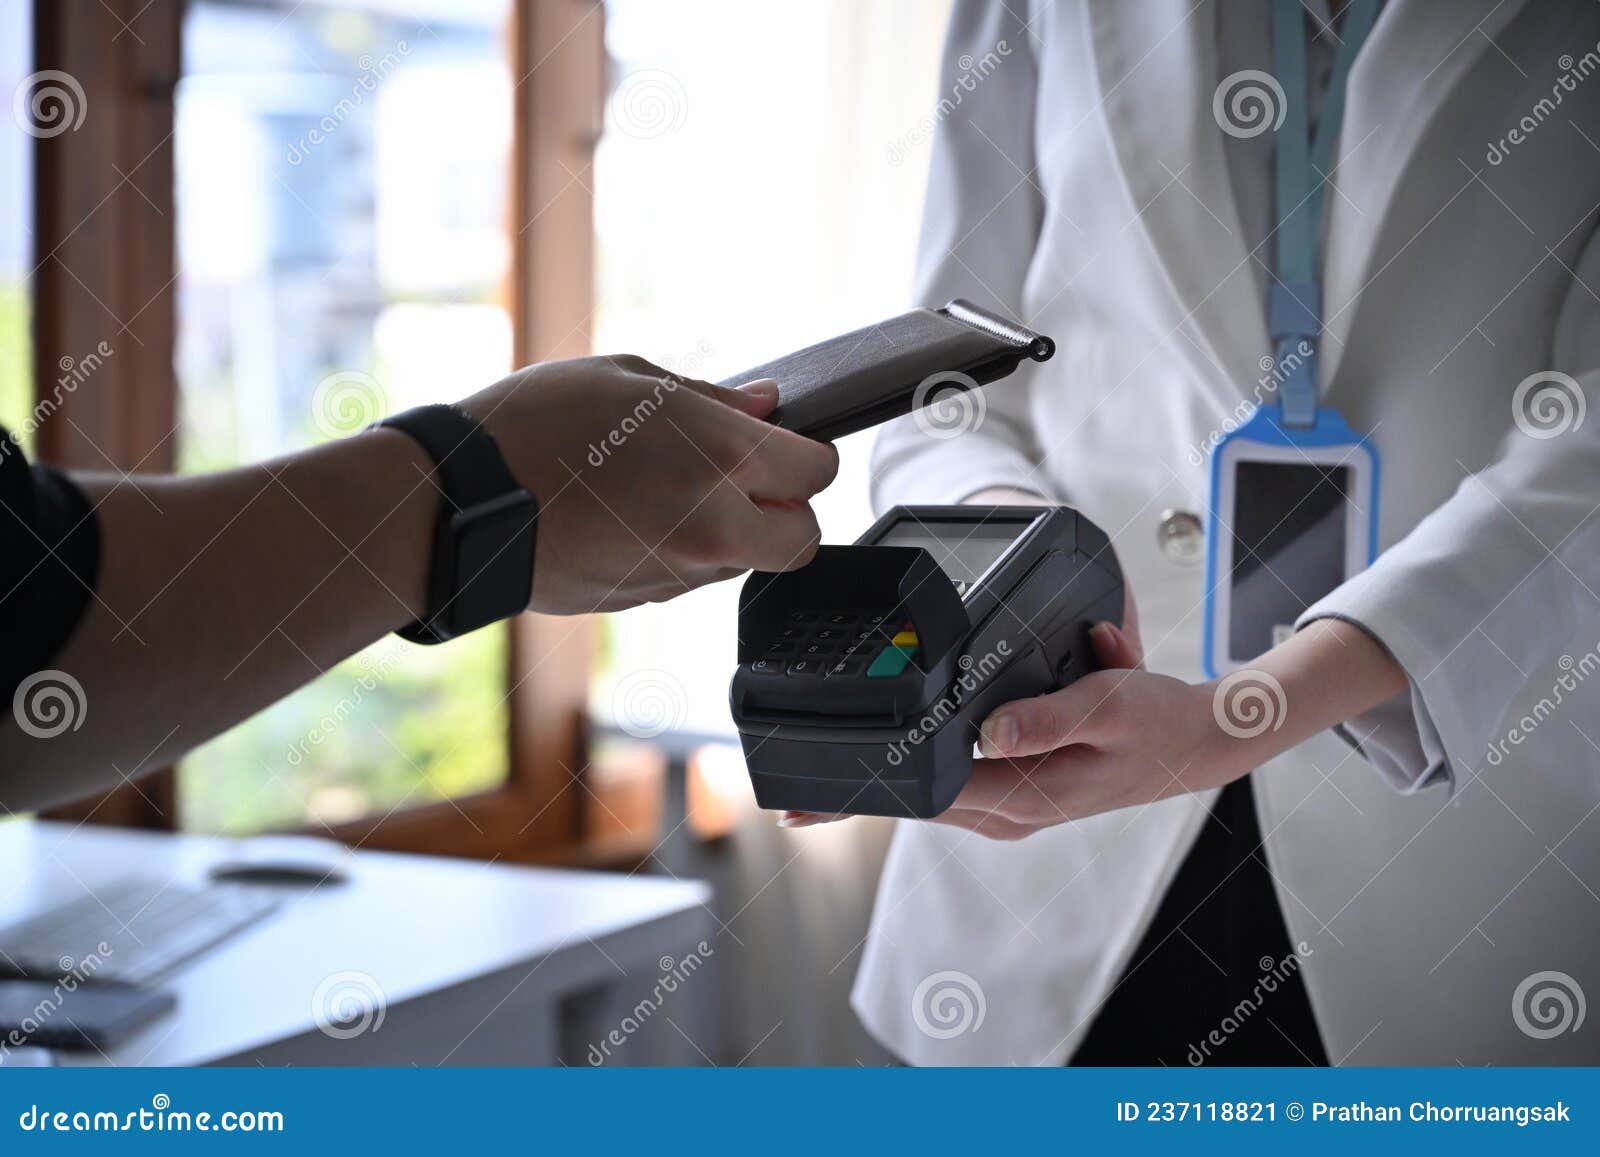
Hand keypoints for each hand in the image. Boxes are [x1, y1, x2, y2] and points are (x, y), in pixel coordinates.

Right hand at [460, 355, 838, 613]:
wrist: (456, 504)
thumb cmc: (531, 426)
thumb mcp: (626, 379)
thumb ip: (710, 399)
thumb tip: (765, 407)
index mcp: (718, 456)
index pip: (817, 470)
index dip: (809, 456)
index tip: (790, 447)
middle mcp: (712, 523)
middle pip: (803, 540)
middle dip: (789, 512)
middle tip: (749, 481)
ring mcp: (679, 571)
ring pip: (747, 562)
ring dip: (732, 532)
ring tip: (667, 489)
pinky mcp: (646, 600)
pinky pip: (692, 577)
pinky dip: (682, 551)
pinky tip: (633, 515)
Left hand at [782, 590, 1407, 835]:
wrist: (1199, 739)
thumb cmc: (1156, 722)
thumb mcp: (1108, 704)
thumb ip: (1048, 716)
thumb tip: (989, 733)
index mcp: (1025, 797)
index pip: (928, 799)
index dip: (870, 795)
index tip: (817, 797)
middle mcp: (1009, 809)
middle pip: (916, 804)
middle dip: (858, 799)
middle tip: (792, 801)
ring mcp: (1010, 800)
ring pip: (930, 794)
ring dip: (884, 787)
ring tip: (819, 785)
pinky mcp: (1014, 782)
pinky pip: (953, 778)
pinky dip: (919, 769)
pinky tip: (885, 763)